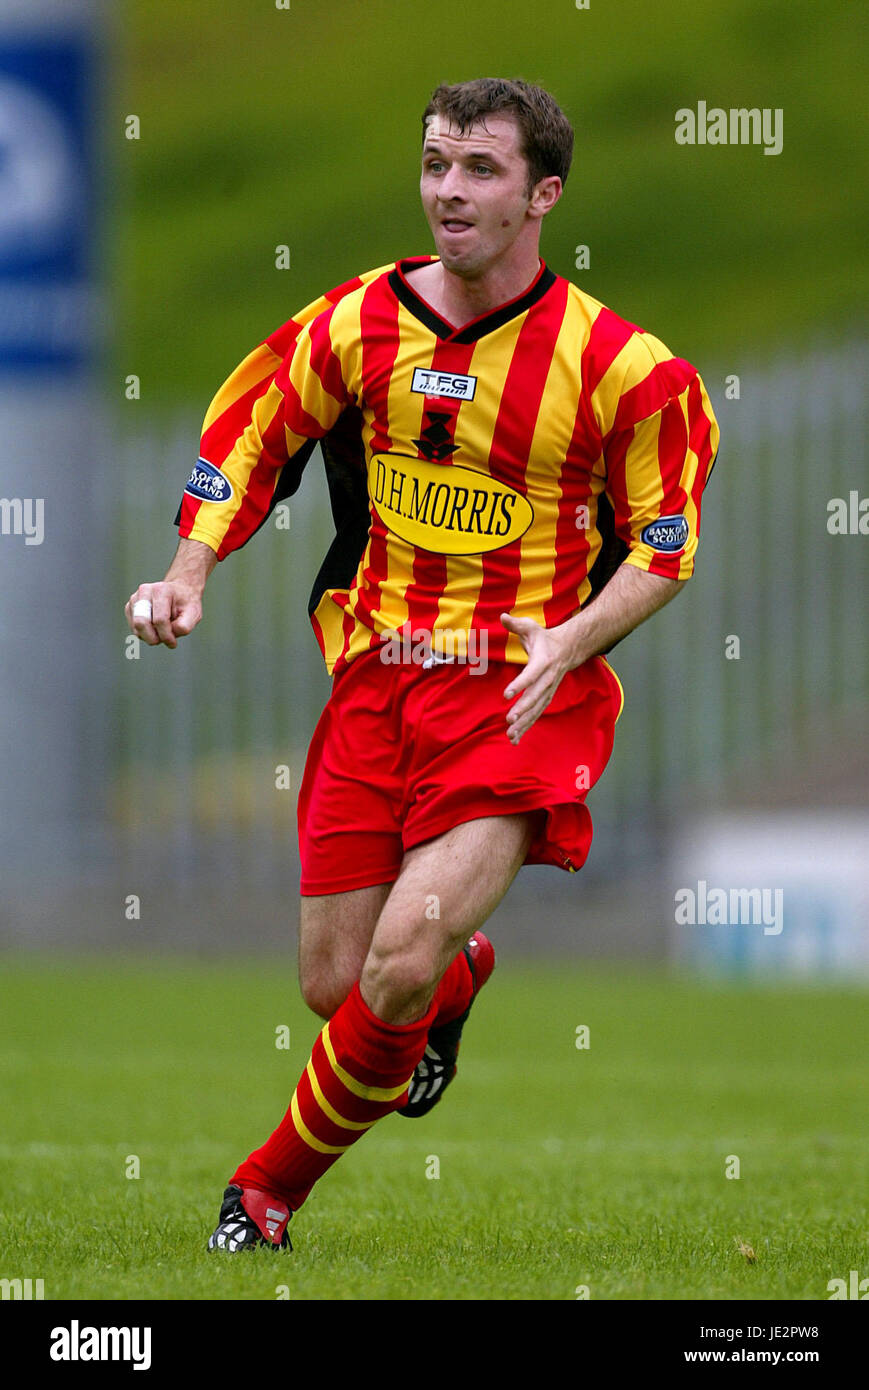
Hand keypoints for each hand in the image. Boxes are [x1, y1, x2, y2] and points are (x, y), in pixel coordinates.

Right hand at [125, 580, 203, 648]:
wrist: (179, 592)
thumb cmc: (186, 604)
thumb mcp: (193, 614)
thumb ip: (184, 626)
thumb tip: (167, 636)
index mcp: (161, 590)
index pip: (159, 620)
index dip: (166, 636)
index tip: (173, 643)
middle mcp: (144, 591)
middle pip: (141, 623)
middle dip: (153, 638)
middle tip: (164, 641)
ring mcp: (135, 599)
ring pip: (136, 627)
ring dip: (150, 636)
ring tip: (162, 631)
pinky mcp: (129, 607)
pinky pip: (134, 628)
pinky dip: (144, 633)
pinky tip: (155, 628)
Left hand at [500, 612, 571, 744]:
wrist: (568, 649)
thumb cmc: (544, 638)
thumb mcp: (531, 627)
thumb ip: (516, 624)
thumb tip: (501, 616)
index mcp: (543, 661)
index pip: (531, 675)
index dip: (519, 685)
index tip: (506, 694)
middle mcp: (548, 679)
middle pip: (535, 696)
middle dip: (523, 709)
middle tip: (509, 718)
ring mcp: (548, 691)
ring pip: (536, 710)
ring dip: (524, 723)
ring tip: (510, 734)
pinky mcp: (546, 698)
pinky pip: (536, 715)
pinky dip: (526, 727)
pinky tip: (514, 738)